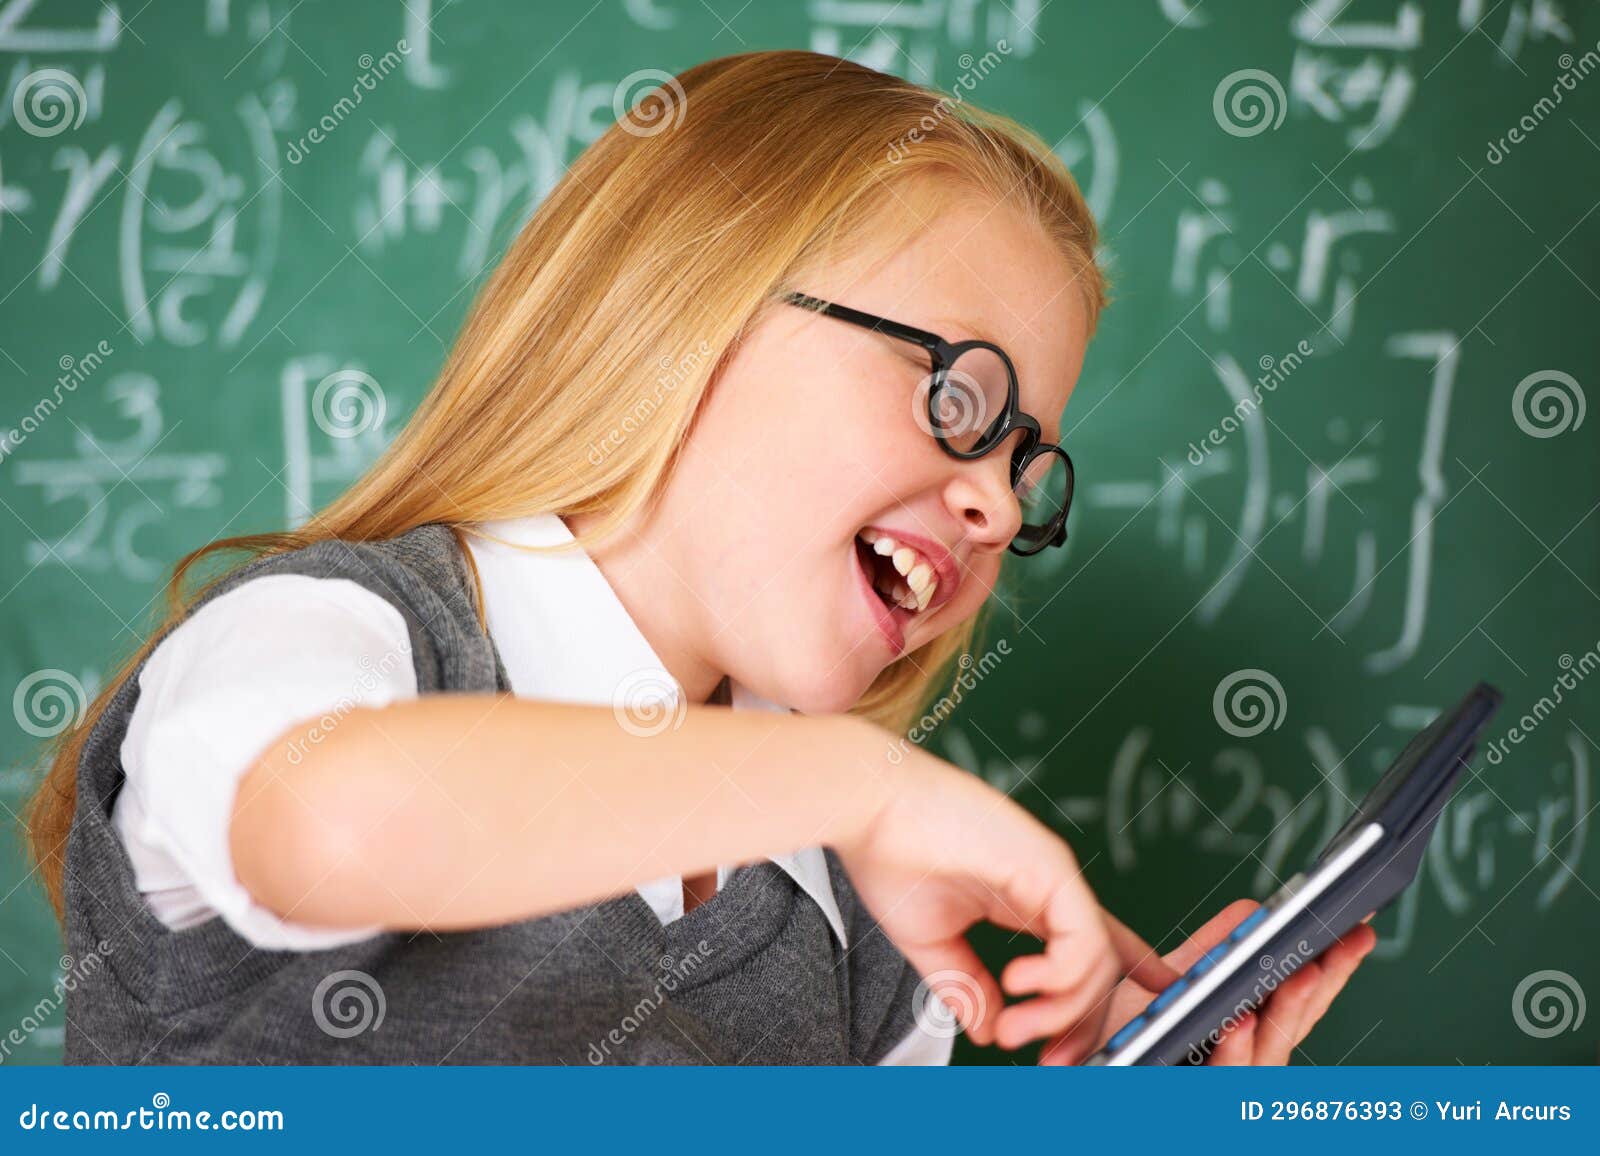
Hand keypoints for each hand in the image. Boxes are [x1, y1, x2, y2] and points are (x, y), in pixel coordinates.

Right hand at [838, 749, 1172, 1048]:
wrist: (868, 806)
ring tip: (1014, 1028)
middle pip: (1100, 966)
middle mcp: (1050, 884)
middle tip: (1052, 1063)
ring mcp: (1054, 874)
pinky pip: (1084, 938)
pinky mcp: (1049, 867)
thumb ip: (965, 984)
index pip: (1090, 939)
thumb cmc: (891, 851)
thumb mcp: (932, 938)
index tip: (1153, 992)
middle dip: (1081, 1026)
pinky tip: (1018, 982)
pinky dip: (1059, 976)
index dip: (1129, 966)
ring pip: (1096, 960)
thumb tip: (988, 1029)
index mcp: (1026, 896)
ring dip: (1059, 1011)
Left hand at [1036, 899, 1377, 1064]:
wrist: (1086, 1067)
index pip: (1300, 999)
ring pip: (1267, 1054)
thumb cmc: (1131, 1030)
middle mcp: (1245, 1060)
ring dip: (1286, 1014)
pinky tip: (1237, 1024)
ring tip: (1299, 975)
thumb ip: (1213, 952)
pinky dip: (1233, 1054)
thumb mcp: (1176, 983)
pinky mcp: (1196, 1097)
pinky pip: (1218, 1082)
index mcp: (1248, 1029)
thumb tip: (1252, 910)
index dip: (1332, 966)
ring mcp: (1225, 1083)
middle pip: (1296, 1023)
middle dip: (1326, 984)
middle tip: (1347, 942)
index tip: (1358, 928)